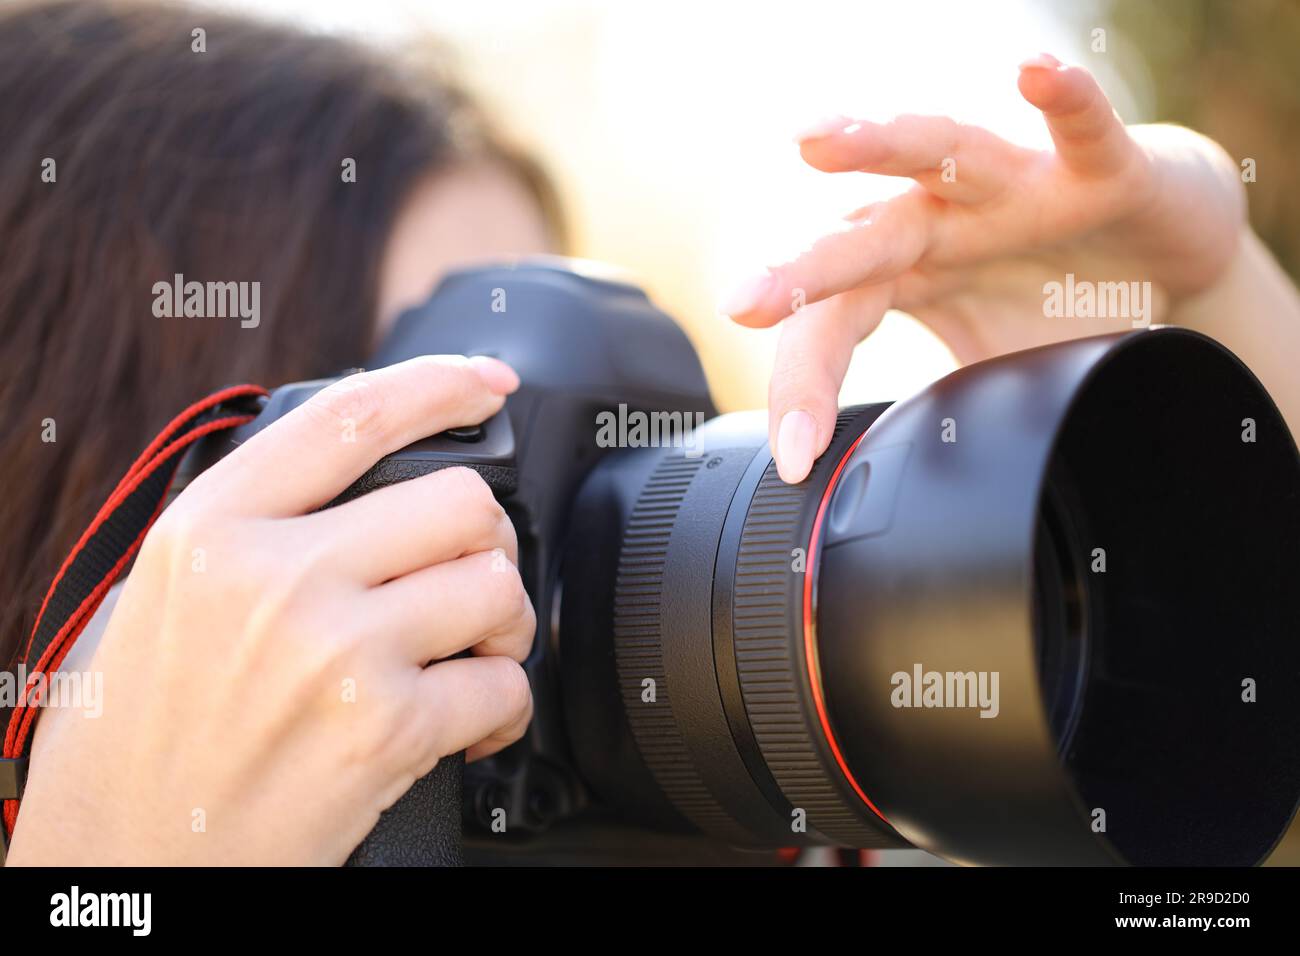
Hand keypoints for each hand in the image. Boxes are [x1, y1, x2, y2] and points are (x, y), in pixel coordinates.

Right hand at [7, 355, 535, 864]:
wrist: (124, 865)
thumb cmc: (136, 740)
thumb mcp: (152, 600)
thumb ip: (242, 531)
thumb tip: (344, 478)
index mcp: (212, 531)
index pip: (351, 417)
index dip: (440, 383)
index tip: (488, 380)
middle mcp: (275, 578)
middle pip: (458, 502)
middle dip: (487, 540)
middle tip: (468, 578)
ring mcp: (335, 651)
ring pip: (496, 587)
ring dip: (503, 624)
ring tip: (468, 655)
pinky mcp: (383, 731)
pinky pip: (504, 687)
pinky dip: (504, 709)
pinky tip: (468, 724)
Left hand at [723, 53, 1247, 481]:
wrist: (1157, 251)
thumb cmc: (1054, 304)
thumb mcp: (987, 381)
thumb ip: (936, 423)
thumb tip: (894, 508)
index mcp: (901, 272)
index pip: (834, 326)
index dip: (811, 390)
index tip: (799, 458)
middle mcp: (940, 219)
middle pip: (860, 238)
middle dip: (802, 268)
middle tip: (742, 299)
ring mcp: (1010, 186)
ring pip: (937, 152)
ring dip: (878, 142)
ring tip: (816, 137)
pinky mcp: (1094, 167)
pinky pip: (1079, 125)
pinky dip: (1061, 97)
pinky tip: (1031, 72)